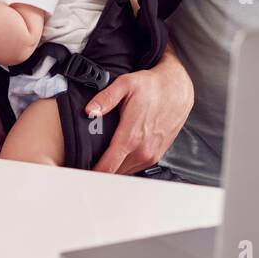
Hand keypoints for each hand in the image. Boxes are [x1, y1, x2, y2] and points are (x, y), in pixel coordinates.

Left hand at [87, 49, 193, 174]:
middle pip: (114, 173)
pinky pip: (136, 168)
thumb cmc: (152, 87)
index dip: (91, 171)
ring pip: (125, 172)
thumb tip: (89, 110)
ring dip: (113, 168)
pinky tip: (119, 155)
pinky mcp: (157, 155)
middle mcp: (143, 150)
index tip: (80, 169)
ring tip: (102, 158)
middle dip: (100, 170)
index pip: (108, 167)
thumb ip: (106, 98)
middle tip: (86, 161)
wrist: (177, 89)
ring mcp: (151, 155)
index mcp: (131, 136)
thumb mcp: (125, 84)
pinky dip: (125, 165)